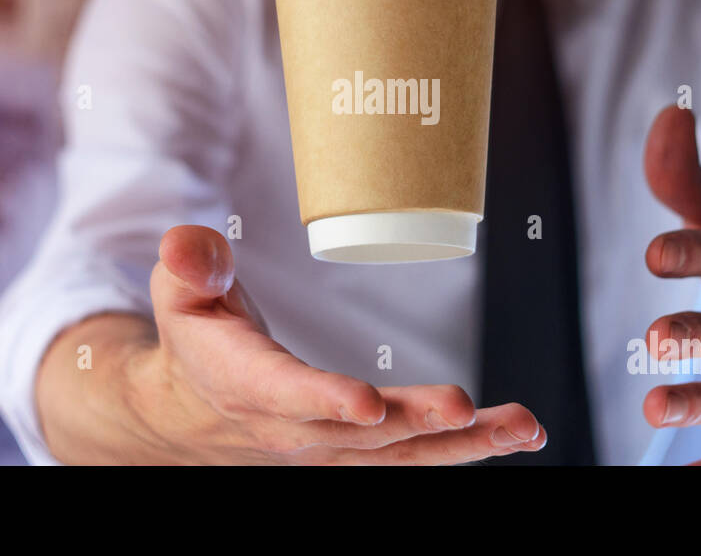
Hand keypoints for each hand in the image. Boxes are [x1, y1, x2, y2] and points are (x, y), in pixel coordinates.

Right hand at [36, 225, 545, 463]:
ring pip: (402, 453)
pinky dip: (470, 446)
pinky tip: (519, 433)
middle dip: (413, 420)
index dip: (324, 400)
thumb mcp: (177, 293)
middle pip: (359, 433)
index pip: (284, 395)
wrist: (193, 408)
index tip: (367, 405)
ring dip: (466, 443)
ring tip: (523, 426)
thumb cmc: (197, 335)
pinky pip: (418, 454)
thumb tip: (187, 247)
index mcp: (244, 383)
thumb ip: (188, 267)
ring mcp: (332, 446)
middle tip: (461, 406)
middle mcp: (293, 427)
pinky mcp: (362, 449)